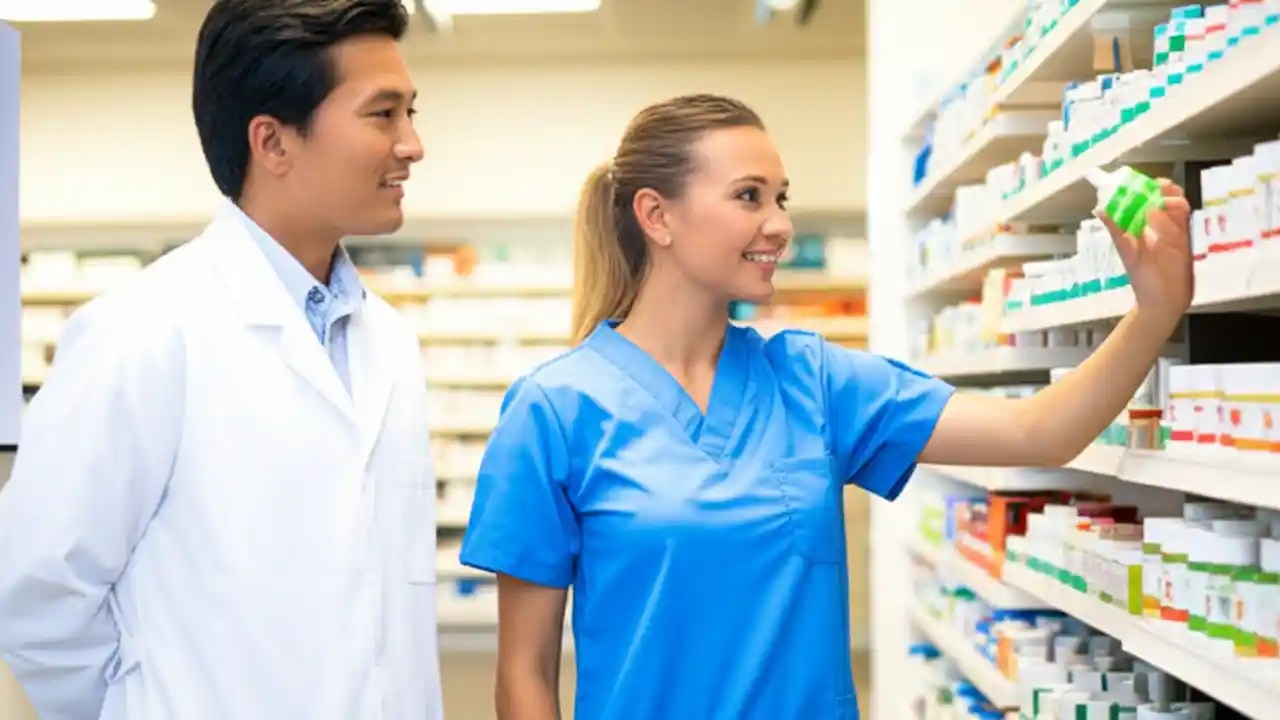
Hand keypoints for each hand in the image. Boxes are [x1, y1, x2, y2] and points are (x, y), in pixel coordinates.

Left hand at [1094, 178, 1192, 323]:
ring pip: (1178, 207)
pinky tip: (1160, 216)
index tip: (1139, 181)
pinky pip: (1183, 222)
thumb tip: (1099, 210)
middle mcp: (1160, 226)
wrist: (1163, 302)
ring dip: (1170, 200)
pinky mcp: (1185, 241)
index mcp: (1143, 226)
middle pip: (1166, 199)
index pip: (1146, 199)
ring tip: (1157, 202)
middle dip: (1163, 189)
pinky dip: (1174, 215)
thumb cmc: (1143, 279)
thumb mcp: (1127, 251)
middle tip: (1157, 186)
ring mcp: (1174, 232)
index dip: (1145, 187)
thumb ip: (1116, 230)